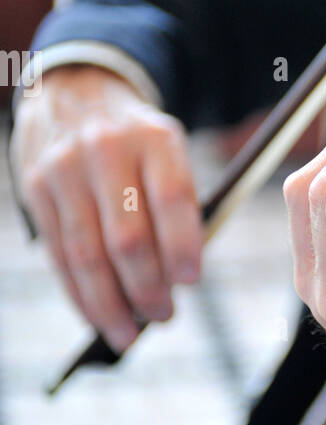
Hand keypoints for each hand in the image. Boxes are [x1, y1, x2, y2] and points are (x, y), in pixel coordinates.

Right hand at [10, 65, 201, 352]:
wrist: (74, 91)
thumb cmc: (135, 139)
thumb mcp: (167, 148)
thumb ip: (177, 203)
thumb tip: (179, 280)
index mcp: (154, 138)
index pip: (173, 198)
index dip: (183, 246)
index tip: (191, 282)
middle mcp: (107, 150)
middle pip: (128, 236)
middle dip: (148, 288)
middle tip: (166, 315)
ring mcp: (65, 169)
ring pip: (88, 255)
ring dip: (111, 304)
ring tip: (130, 333)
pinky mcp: (35, 188)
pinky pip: (59, 255)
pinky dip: (80, 295)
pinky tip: (97, 317)